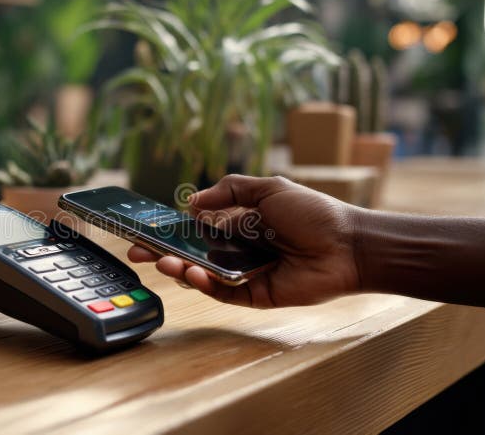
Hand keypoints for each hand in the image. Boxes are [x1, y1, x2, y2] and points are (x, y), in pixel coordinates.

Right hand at [128, 175, 361, 307]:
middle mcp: (239, 249)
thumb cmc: (314, 213)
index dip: (172, 229)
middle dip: (164, 252)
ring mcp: (245, 273)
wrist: (348, 245)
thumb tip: (193, 202)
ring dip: (179, 268)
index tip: (146, 227)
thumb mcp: (269, 188)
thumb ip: (231, 190)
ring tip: (161, 262)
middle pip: (193, 253)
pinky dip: (204, 283)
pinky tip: (192, 272)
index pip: (197, 228)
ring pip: (203, 274)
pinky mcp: (255, 295)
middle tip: (136, 250)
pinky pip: (223, 292)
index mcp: (240, 224)